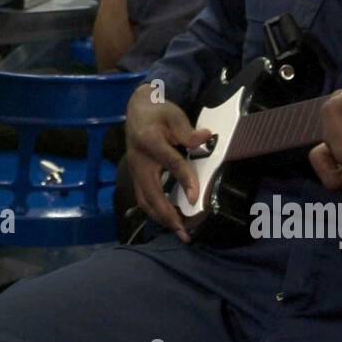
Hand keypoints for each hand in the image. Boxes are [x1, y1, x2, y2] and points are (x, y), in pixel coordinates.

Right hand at [125, 85, 213, 243]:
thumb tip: (206, 137)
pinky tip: (169, 221)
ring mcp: (135, 171)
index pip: (171, 164)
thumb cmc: (159, 112)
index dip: (185, 181)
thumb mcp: (174, 115)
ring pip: (145, 201)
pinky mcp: (136, 177)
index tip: (195, 199)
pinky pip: (143, 200)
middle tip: (185, 232)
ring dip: (161, 218)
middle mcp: (138, 160)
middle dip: (168, 215)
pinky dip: (156, 213)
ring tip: (179, 231)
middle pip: (151, 193)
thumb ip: (188, 130)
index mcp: (149, 141)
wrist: (138, 110)